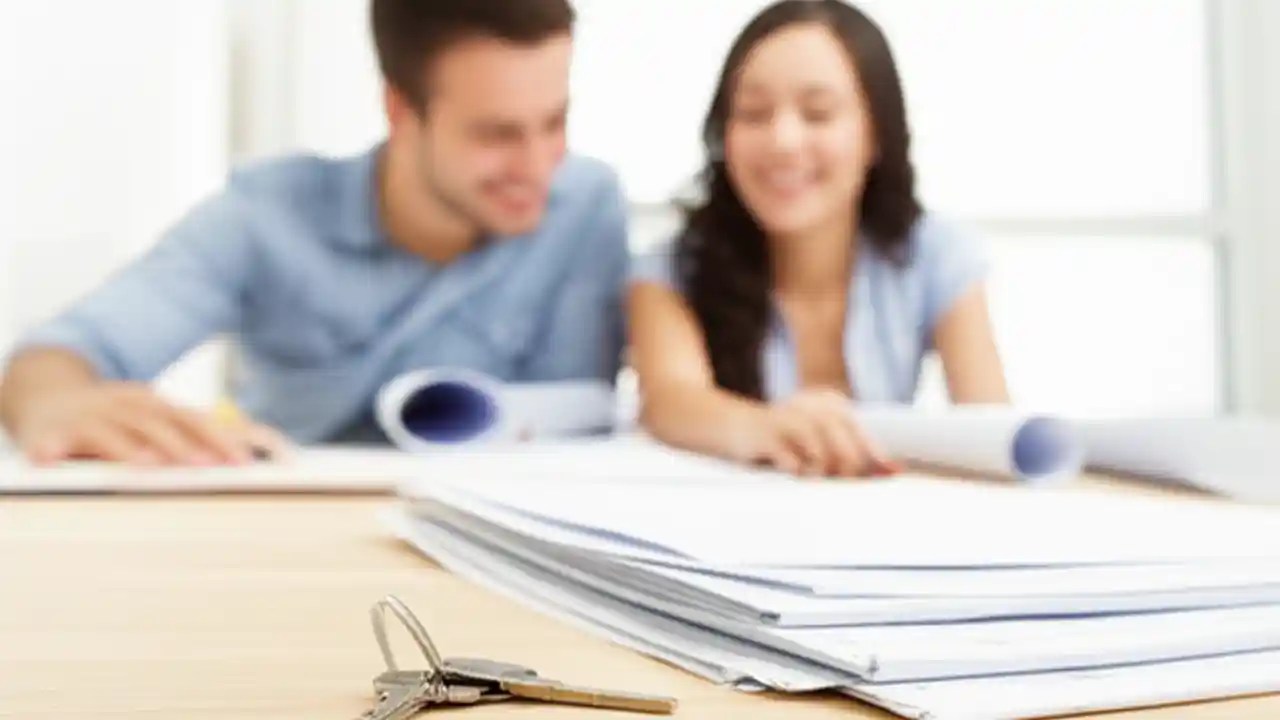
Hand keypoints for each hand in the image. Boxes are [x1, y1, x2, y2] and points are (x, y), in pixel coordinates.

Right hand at [16, 383, 287, 465]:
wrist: (43, 393)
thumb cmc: (112, 420)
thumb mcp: (155, 426)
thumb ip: (196, 440)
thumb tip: (255, 451)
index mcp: (163, 408)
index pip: (208, 421)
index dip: (243, 438)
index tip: (280, 456)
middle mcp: (136, 406)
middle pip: (178, 421)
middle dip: (207, 442)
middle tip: (233, 465)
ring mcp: (99, 414)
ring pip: (130, 428)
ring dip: (151, 447)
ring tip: (170, 467)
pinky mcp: (60, 428)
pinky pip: (74, 438)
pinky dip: (81, 449)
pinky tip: (101, 463)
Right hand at [746, 389, 899, 477]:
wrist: (734, 426)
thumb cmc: (786, 440)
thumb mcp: (822, 440)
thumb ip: (856, 452)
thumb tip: (894, 470)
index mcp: (831, 403)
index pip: (862, 437)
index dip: (874, 460)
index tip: (886, 477)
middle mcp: (812, 407)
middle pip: (846, 449)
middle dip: (847, 473)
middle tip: (836, 482)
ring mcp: (789, 419)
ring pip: (822, 456)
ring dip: (821, 474)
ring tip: (810, 475)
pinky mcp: (767, 435)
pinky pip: (793, 462)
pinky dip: (797, 472)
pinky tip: (792, 471)